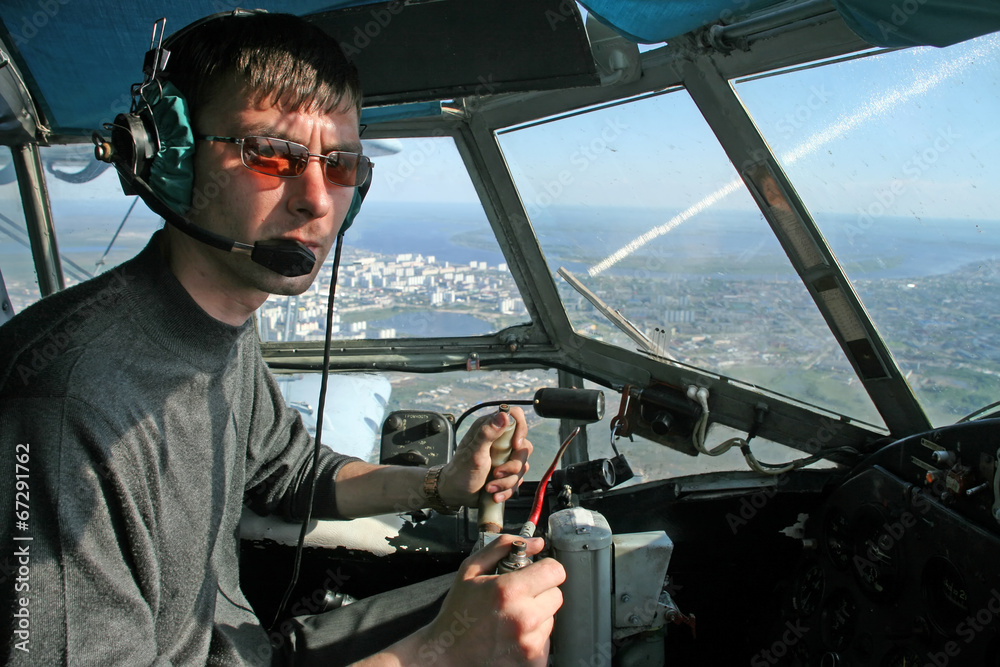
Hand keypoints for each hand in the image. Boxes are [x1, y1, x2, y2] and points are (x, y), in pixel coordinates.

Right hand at [414, 535, 564, 665]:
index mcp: (509, 591)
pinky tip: (512, 634)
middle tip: (517, 597)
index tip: (533, 573)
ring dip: (537, 614)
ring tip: (511, 617)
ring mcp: (529, 643)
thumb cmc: (457, 613)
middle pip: (556, 594)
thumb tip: (535, 543)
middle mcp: (524, 618)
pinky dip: (533, 636)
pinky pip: (546, 640)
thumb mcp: (470, 569)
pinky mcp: (533, 661)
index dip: (543, 568)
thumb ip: (502, 547)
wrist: (447, 654)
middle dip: (540, 592)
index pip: (555, 570)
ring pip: (551, 617)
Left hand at [439, 407, 531, 506]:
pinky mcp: (508, 471)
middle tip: (495, 473)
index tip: (515, 446)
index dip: (520, 429)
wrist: (457, 493)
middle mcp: (500, 440)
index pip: (516, 416)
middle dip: (512, 466)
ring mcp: (505, 457)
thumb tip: (503, 415)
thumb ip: (487, 433)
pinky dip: (506, 489)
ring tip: (490, 487)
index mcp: (491, 428)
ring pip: (522, 466)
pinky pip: (518, 480)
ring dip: (507, 481)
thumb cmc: (461, 471)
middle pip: (524, 447)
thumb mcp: (474, 452)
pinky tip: (494, 493)